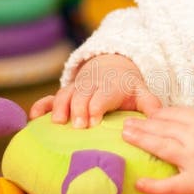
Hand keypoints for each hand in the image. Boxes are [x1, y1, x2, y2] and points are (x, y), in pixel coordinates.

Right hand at [29, 54, 161, 127]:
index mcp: (110, 87)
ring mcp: (75, 90)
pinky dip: (40, 106)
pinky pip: (49, 98)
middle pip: (81, 96)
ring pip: (64, 95)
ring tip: (57, 122)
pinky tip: (33, 117)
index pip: (102, 96)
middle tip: (78, 126)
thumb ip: (150, 104)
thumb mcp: (141, 92)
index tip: (93, 122)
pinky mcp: (64, 94)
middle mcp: (90, 87)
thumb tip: (160, 117)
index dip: (96, 107)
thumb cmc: (127, 88)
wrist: (111, 67)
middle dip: (78, 110)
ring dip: (59, 107)